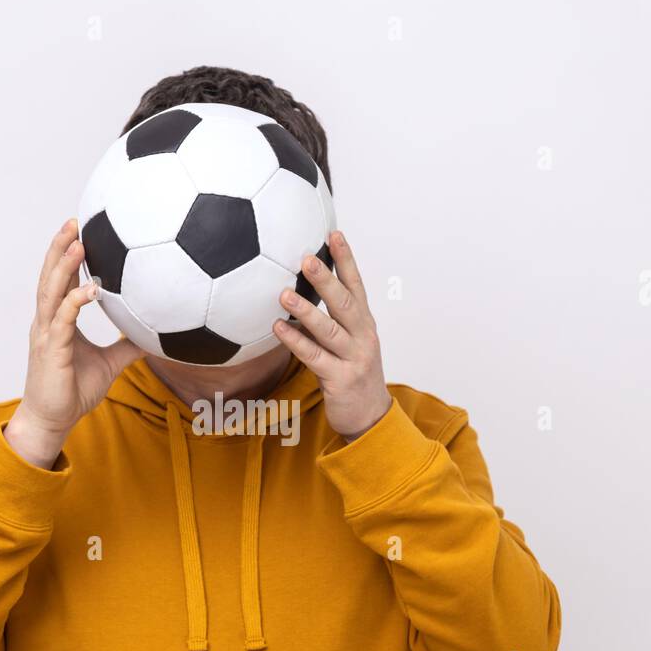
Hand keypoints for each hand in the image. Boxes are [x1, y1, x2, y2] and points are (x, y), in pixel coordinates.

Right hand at [5, 219, 141, 467]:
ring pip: (52, 292)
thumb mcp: (110, 364)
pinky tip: (92, 289)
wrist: (53, 421)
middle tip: (74, 221)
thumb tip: (154, 335)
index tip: (80, 231)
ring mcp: (48, 334)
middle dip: (60, 247)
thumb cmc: (73, 391)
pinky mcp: (52, 351)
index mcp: (58, 320)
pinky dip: (75, 302)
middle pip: (50, 276)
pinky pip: (63, 321)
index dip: (68, 255)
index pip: (61, 280)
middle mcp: (48, 321)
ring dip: (64, 266)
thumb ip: (127, 346)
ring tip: (78, 242)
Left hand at [273, 231, 392, 441]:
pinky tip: (278, 329)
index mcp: (364, 324)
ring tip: (284, 294)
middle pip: (345, 302)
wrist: (371, 418)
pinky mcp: (341, 379)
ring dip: (306, 310)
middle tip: (307, 257)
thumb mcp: (349, 343)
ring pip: (329, 329)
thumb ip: (332, 319)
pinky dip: (296, 342)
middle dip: (326, 279)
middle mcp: (363, 337)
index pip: (356, 285)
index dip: (346, 259)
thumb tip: (299, 292)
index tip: (334, 233)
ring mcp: (354, 358)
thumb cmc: (353, 375)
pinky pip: (315, 357)